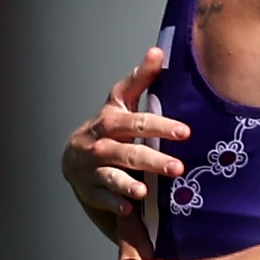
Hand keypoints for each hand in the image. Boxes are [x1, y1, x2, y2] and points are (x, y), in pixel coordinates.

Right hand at [60, 48, 189, 244]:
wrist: (75, 160)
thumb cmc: (108, 129)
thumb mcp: (120, 103)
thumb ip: (140, 80)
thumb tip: (159, 51)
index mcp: (110, 120)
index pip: (135, 121)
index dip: (159, 125)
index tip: (184, 132)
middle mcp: (99, 143)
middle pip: (126, 150)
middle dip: (151, 159)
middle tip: (178, 168)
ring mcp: (92, 168)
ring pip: (112, 175)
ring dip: (129, 184)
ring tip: (145, 192)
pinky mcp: (90, 190)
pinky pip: (102, 198)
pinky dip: (114, 203)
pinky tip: (128, 208)